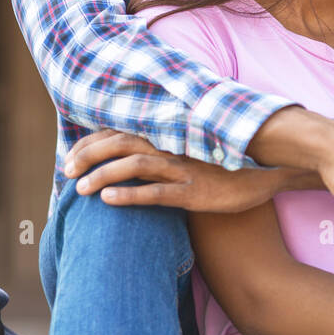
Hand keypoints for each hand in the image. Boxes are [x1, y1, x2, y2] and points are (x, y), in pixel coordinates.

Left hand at [62, 130, 302, 213]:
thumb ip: (169, 151)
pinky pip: (156, 192)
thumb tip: (140, 158)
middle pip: (121, 143)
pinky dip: (129, 195)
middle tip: (66, 172)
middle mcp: (173, 148)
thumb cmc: (228, 167)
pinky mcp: (194, 192)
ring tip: (78, 189)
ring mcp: (183, 169)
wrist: (267, 174)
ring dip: (102, 175)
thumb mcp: (195, 153)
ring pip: (134, 165)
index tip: (73, 155)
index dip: (93, 142)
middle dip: (89, 155)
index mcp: (171, 137)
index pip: (123, 132)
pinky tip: (107, 202)